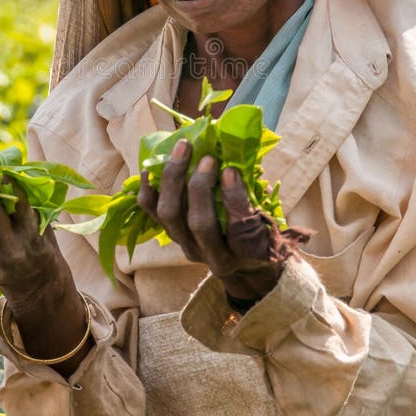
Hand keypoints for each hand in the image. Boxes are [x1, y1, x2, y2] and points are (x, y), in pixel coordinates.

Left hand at [137, 139, 309, 303]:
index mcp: (242, 252)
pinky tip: (152, 167)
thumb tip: (233, 167)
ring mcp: (185, 245)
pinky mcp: (170, 234)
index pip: (237, 229)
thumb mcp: (267, 225)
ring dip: (174, 179)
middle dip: (200, 187)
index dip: (233, 198)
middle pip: (198, 223)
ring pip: (170, 215)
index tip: (231, 171)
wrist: (241, 265)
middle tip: (207, 157)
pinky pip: (150, 213)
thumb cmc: (259, 238)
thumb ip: (252, 203)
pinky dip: (148, 189)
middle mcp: (210, 254)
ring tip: (183, 149)